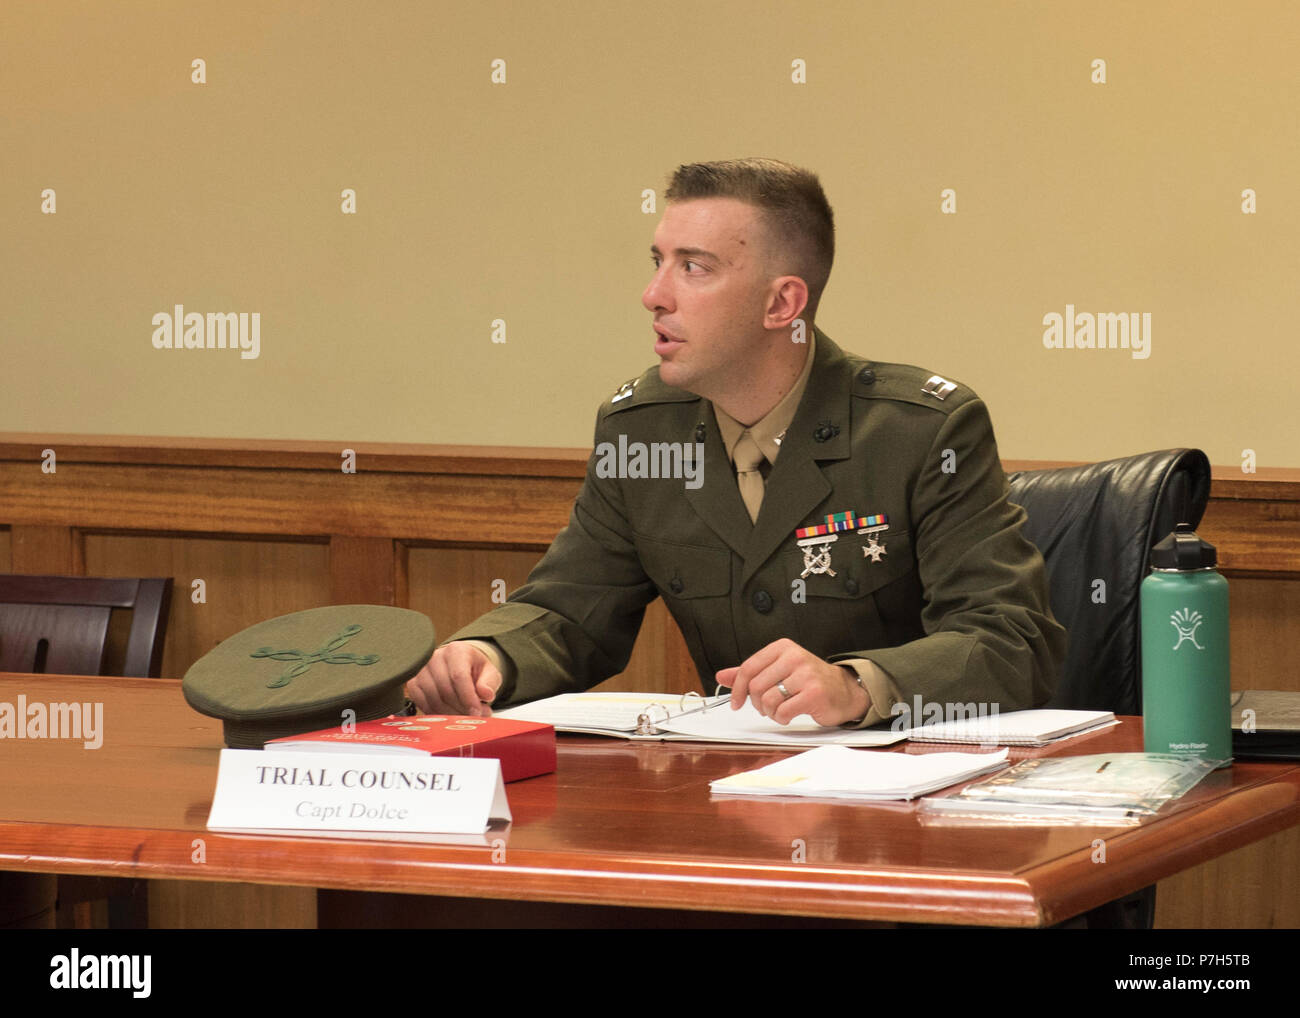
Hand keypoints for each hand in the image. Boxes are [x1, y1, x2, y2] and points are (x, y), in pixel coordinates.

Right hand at [406, 643, 501, 715]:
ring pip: (434, 700)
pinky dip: (438, 714)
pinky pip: (424, 705)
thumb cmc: (474, 670)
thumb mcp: (489, 673)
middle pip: (446, 691)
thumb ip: (489, 683)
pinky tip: (450, 714)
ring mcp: (421, 671)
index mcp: (456, 651)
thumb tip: (486, 694)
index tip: (477, 712)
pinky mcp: (413, 684)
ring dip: (451, 714)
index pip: (459, 676)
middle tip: (475, 716)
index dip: (468, 698)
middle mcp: (435, 658)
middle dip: (462, 709)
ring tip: (465, 715)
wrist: (459, 667)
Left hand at [715, 638, 869, 726]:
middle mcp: (794, 657)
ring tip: (780, 710)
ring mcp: (805, 674)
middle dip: (757, 703)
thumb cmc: (808, 681)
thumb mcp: (778, 671)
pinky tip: (789, 715)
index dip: (738, 689)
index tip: (736, 703)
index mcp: (782, 648)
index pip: (748, 667)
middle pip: (756, 686)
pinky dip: (782, 718)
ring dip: (770, 712)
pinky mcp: (814, 693)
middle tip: (766, 707)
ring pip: (768, 700)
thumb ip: (750, 673)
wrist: (844, 691)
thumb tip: (721, 676)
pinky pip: (783, 711)